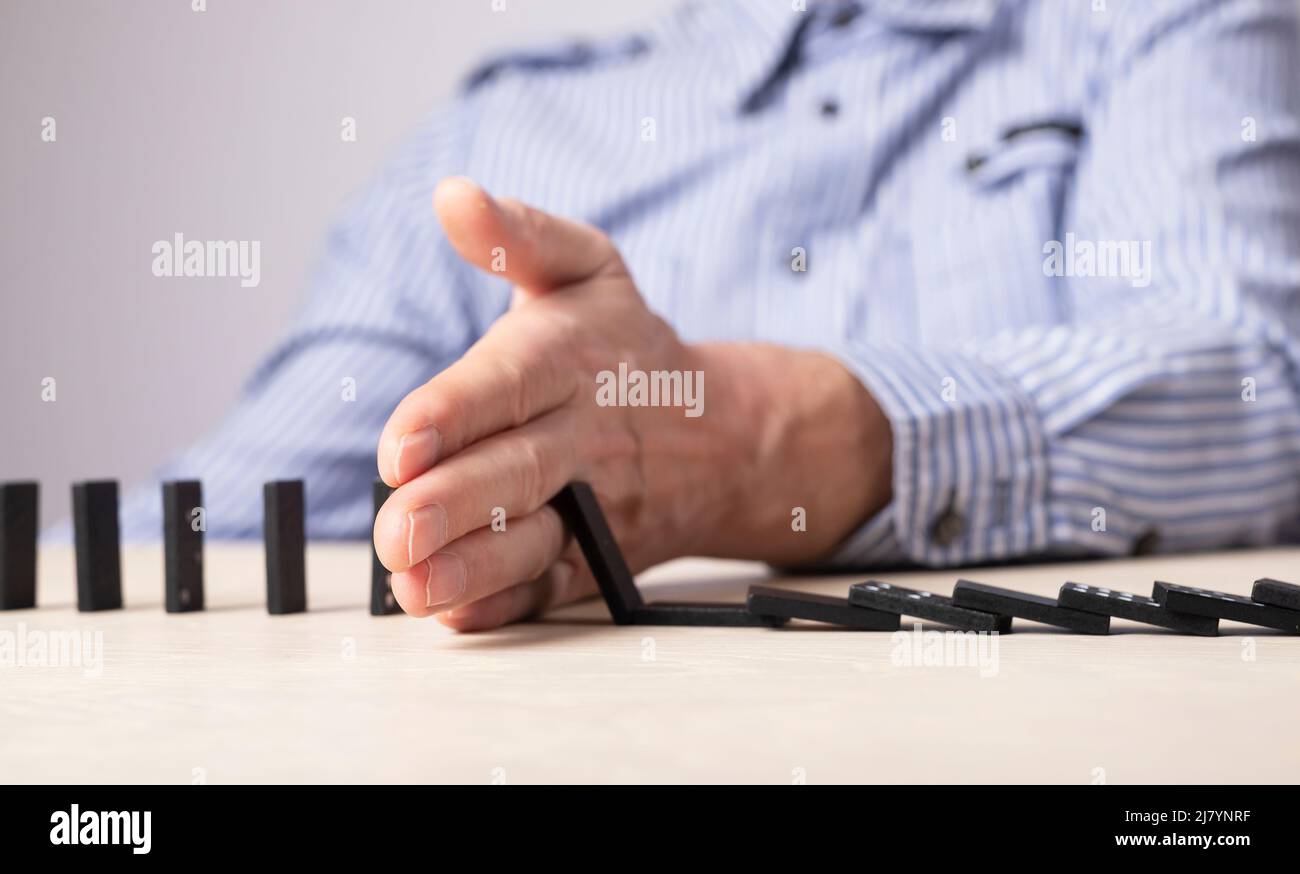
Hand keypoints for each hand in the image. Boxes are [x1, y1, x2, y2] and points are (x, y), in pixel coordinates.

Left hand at [373, 177, 891, 629]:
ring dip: (474, 567)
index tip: (399, 444)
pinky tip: (454, 612)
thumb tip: (452, 196)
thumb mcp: (587, 268)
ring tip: (412, 585)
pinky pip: (554, 586)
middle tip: (395, 532)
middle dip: (455, 504)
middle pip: (519, 470)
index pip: (511, 383)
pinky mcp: (599, 556)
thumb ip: (517, 235)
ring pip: (535, 541)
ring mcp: (596, 503)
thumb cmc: (626, 344)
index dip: (453, 413)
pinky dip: (506, 604)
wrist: (725, 432)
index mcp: (573, 357)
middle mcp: (586, 434)